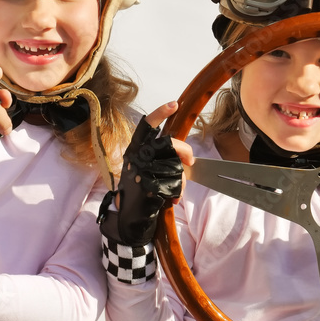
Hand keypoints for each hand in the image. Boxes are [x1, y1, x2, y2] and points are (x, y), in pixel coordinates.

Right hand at [99, 102, 190, 246]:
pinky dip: (178, 192)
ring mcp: (141, 172)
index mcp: (135, 149)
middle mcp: (136, 157)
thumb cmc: (142, 188)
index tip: (174, 104)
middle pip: (168, 143)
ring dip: (181, 179)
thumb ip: (162, 156)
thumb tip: (187, 156)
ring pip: (175, 166)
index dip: (160, 113)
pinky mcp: (149, 187)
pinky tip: (172, 198)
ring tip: (175, 189)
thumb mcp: (146, 166)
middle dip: (184, 150)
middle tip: (190, 160)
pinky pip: (174, 184)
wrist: (129, 216)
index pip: (146, 126)